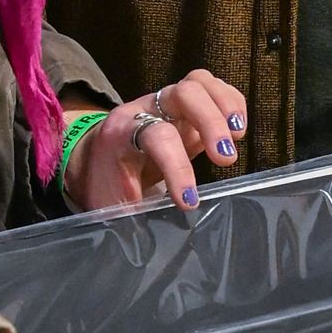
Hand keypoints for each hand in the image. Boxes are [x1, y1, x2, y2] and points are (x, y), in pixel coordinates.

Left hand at [66, 69, 248, 213]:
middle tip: (226, 159)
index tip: (189, 201)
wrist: (93, 158)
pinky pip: (211, 87)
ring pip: (198, 82)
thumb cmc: (105, 185)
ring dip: (225, 105)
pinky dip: (231, 102)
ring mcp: (166, 102)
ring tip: (238, 137)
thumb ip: (129, 220)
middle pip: (182, 92)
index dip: (177, 167)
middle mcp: (144, 108)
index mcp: (121, 132)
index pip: (157, 136)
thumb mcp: (109, 206)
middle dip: (209, 122)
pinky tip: (237, 130)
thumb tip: (149, 250)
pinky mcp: (186, 106)